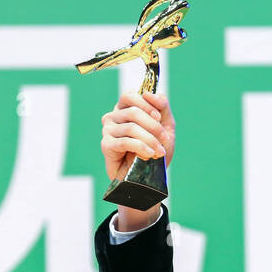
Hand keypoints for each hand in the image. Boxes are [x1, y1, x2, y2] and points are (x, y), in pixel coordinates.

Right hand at [101, 91, 174, 225]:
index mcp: (125, 109)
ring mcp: (108, 130)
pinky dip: (140, 147)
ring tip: (159, 152)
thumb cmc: (155, 151)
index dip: (146, 104)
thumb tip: (150, 94)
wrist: (148, 178)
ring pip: (131, 127)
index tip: (159, 118)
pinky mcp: (106, 145)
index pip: (130, 95)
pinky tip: (148, 155)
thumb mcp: (166, 127)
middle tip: (164, 139)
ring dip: (150, 140)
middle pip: (133, 111)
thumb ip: (162, 107)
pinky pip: (125, 141)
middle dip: (154, 126)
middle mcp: (114, 116)